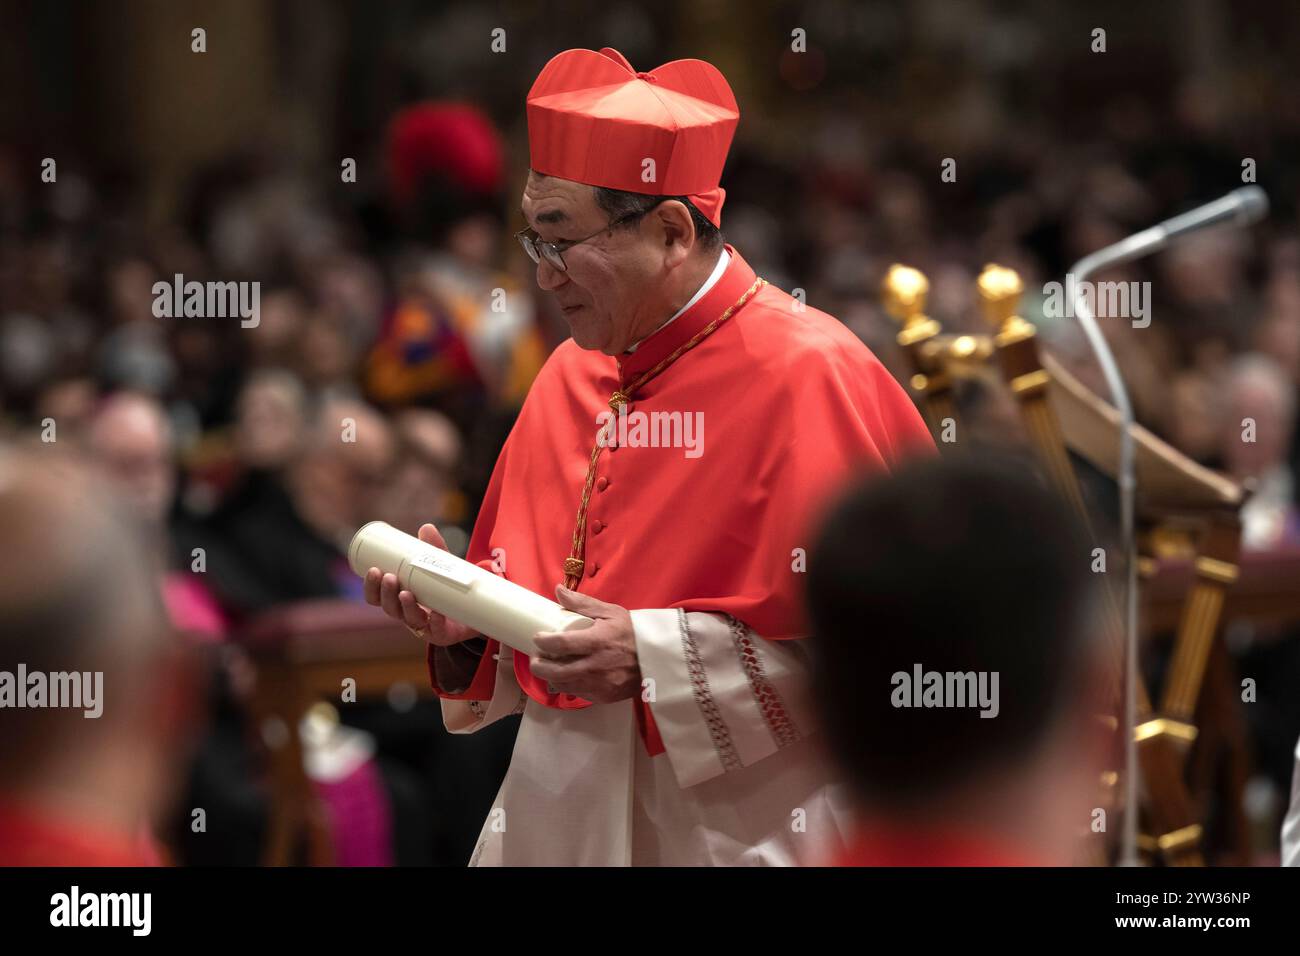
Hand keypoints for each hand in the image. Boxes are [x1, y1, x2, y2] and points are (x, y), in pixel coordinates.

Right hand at [363, 523, 477, 646]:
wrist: (474, 613)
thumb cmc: (448, 589)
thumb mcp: (440, 567)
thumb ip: (434, 549)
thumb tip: (426, 527)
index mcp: (399, 600)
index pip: (377, 598)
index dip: (371, 587)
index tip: (373, 569)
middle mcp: (408, 614)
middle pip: (390, 609)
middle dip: (386, 594)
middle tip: (389, 577)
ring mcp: (425, 626)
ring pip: (409, 619)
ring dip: (405, 606)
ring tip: (405, 592)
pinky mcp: (443, 635)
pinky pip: (437, 630)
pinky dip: (435, 621)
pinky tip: (434, 613)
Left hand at [529, 586, 641, 703]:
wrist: (657, 657)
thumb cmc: (632, 632)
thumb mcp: (610, 612)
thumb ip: (582, 603)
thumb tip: (557, 590)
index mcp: (597, 641)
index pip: (561, 644)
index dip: (544, 642)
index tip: (538, 638)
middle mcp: (596, 666)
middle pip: (557, 671)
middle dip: (539, 666)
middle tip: (535, 659)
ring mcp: (600, 684)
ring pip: (565, 685)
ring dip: (551, 678)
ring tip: (549, 668)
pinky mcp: (605, 696)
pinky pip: (578, 694)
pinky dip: (569, 686)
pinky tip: (567, 678)